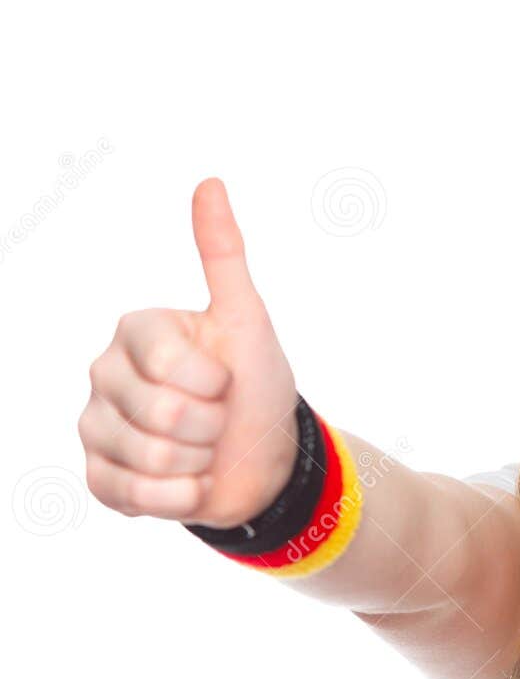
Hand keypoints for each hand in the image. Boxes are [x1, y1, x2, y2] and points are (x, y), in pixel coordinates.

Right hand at [79, 178, 299, 527]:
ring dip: (197, 460)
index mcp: (136, 331)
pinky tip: (189, 481)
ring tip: (204, 447)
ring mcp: (96, 427)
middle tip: (218, 418)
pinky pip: (132, 494)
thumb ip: (223, 254)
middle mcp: (103, 374)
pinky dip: (179, 496)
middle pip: (161, 414)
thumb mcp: (247, 319)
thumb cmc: (257, 384)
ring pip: (148, 457)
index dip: (214, 382)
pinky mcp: (100, 478)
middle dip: (211, 424)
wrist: (264, 458)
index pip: (169, 365)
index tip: (227, 379)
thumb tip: (210, 182)